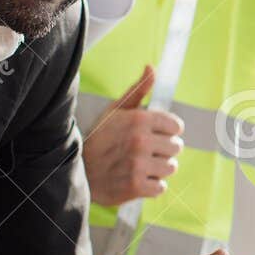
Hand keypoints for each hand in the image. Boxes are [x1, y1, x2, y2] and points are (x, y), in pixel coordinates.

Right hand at [83, 65, 185, 205]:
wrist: (78, 170)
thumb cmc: (100, 138)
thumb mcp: (116, 109)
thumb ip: (139, 89)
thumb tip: (152, 68)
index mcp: (139, 119)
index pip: (176, 126)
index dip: (167, 131)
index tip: (155, 135)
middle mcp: (140, 141)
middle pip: (176, 147)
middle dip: (163, 150)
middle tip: (145, 152)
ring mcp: (138, 165)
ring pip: (171, 167)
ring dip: (158, 168)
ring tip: (141, 165)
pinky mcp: (136, 186)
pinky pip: (161, 187)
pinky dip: (151, 186)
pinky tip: (138, 178)